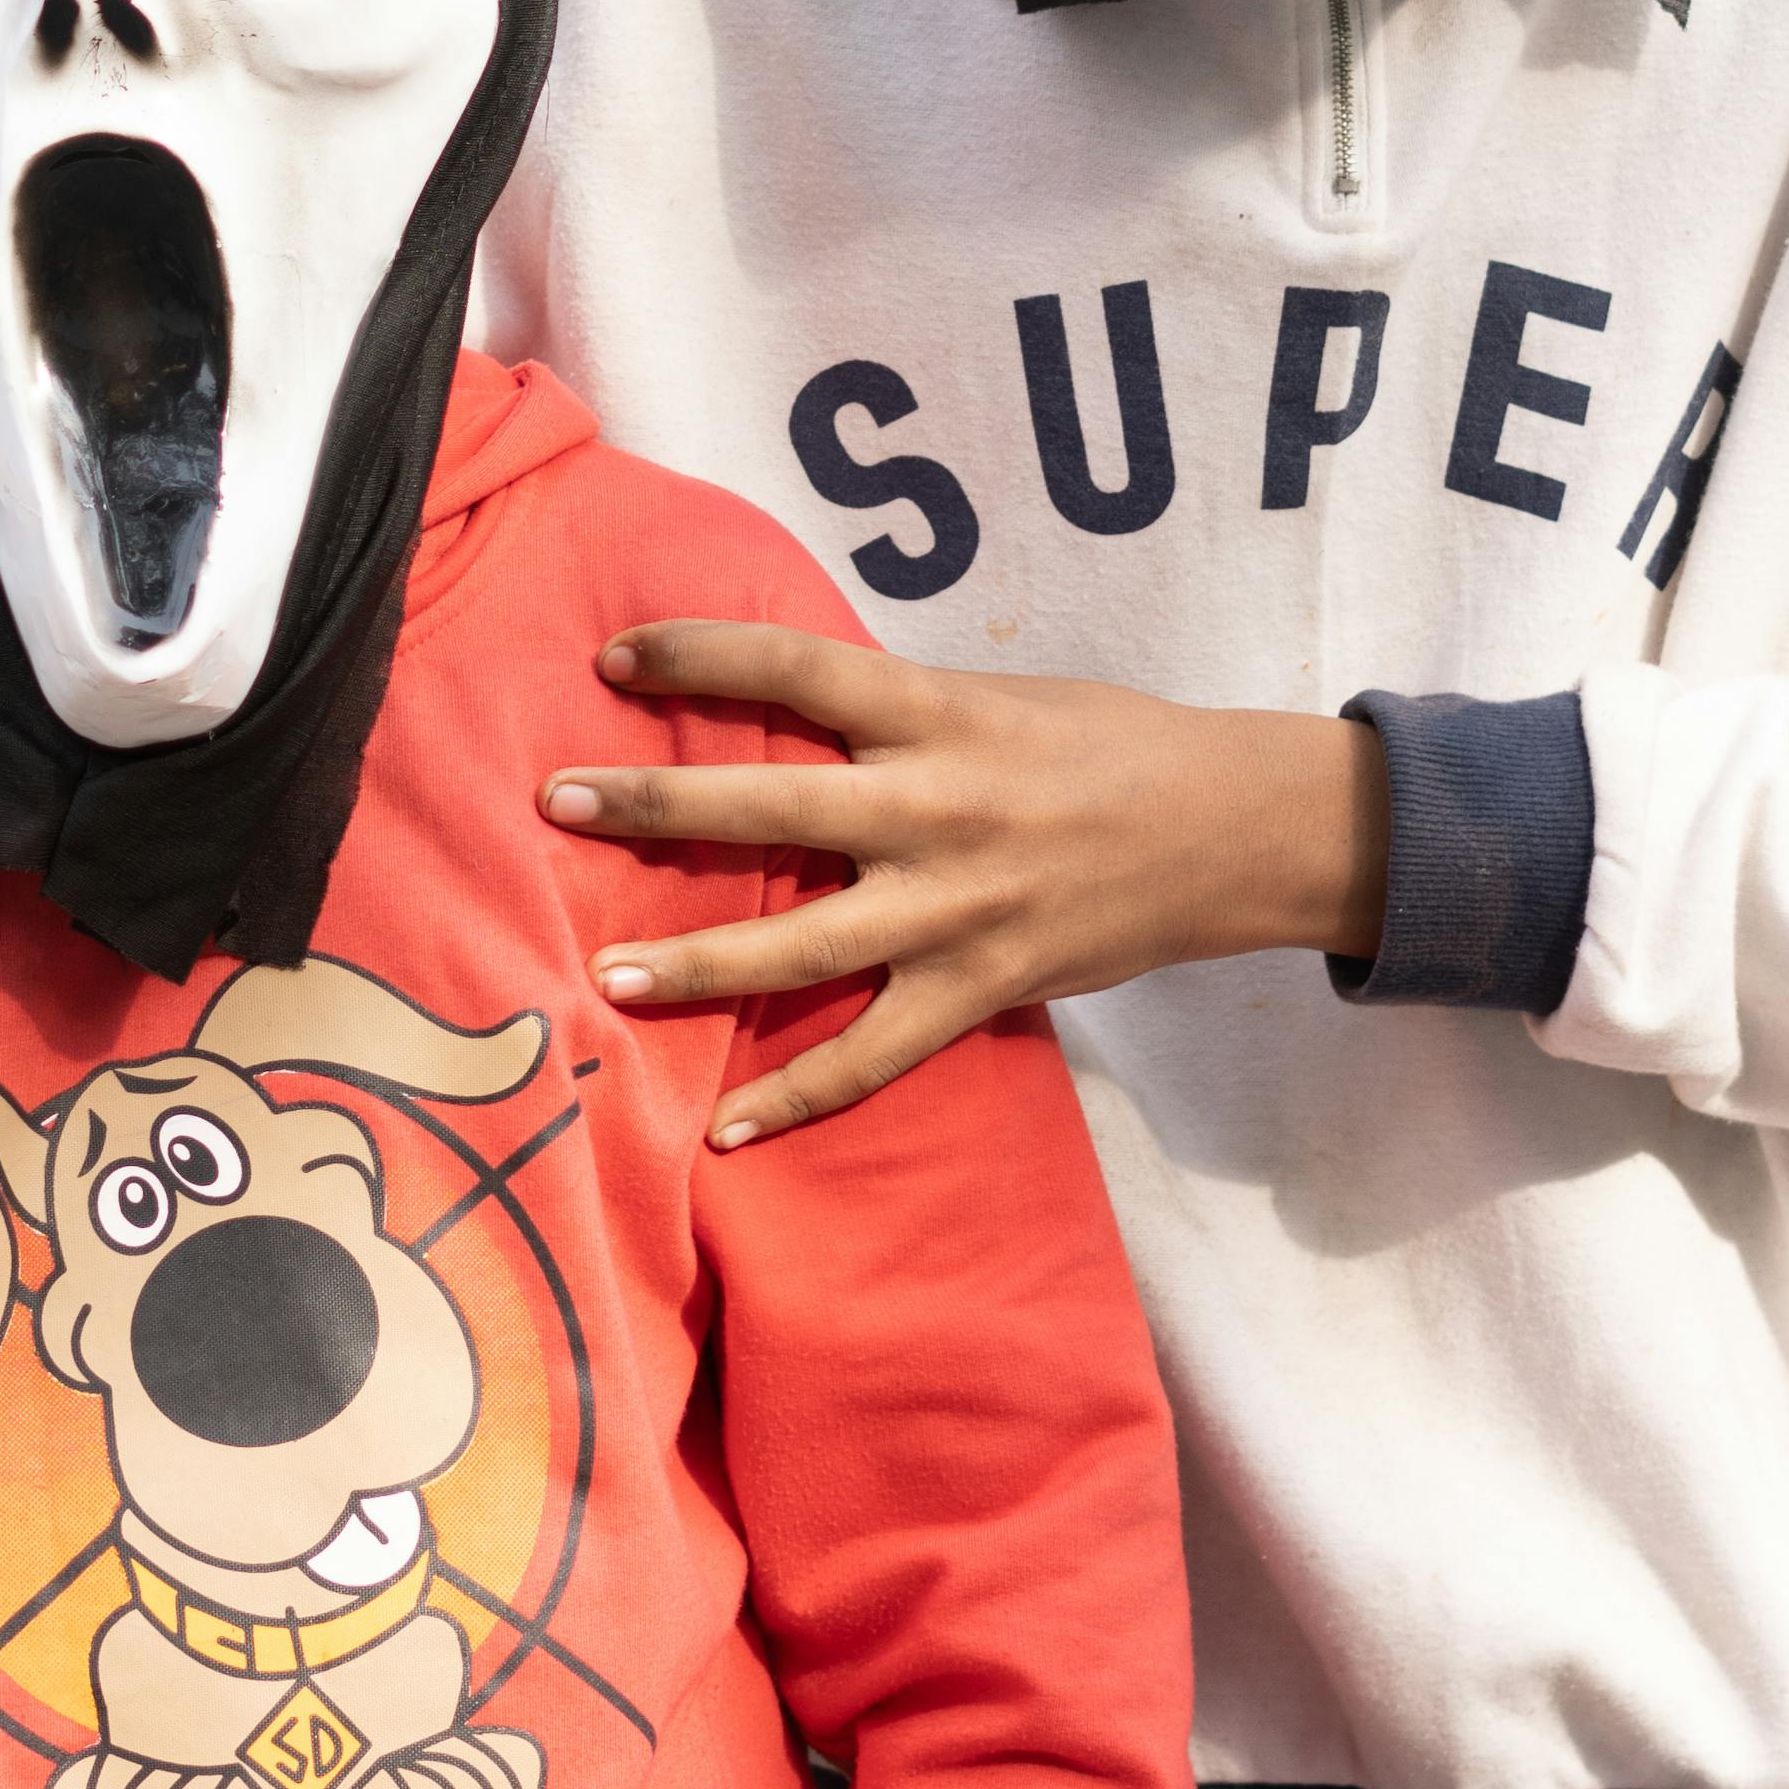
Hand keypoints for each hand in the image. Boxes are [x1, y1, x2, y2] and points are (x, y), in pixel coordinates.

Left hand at [544, 624, 1390, 1137]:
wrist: (1230, 832)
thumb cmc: (1110, 746)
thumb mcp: (1000, 696)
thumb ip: (897, 709)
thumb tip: (789, 703)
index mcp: (937, 713)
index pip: (795, 666)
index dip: (700, 653)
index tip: (613, 658)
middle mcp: (934, 807)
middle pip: (767, 802)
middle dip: (654, 805)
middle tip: (557, 804)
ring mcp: (953, 909)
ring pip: (799, 945)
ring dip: (694, 965)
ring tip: (603, 982)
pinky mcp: (977, 989)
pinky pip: (870, 1057)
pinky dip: (797, 1100)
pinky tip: (724, 1135)